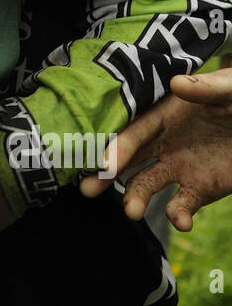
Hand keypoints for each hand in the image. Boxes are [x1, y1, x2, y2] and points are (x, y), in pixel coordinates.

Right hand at [78, 67, 231, 230]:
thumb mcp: (228, 88)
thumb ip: (205, 88)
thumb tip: (177, 83)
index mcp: (164, 115)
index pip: (135, 132)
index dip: (118, 147)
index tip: (104, 163)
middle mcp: (164, 142)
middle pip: (128, 160)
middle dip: (106, 175)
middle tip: (88, 190)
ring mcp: (178, 167)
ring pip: (147, 184)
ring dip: (137, 198)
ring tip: (132, 212)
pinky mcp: (198, 189)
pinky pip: (182, 205)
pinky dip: (179, 216)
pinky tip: (182, 222)